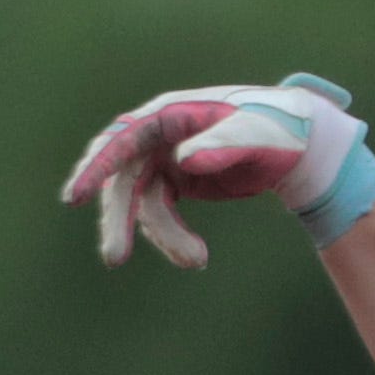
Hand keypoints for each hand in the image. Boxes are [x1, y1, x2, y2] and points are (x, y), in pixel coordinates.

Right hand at [61, 72, 366, 268]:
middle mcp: (159, 136)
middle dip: (119, 218)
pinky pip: (160, 214)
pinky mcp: (178, 182)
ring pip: (145, 204)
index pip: (122, 139)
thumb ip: (220, 145)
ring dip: (164, 237)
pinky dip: (173, 239)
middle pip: (124, 178)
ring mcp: (166, 159)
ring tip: (197, 260)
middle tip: (115, 258)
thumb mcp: (254, 135)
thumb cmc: (276, 129)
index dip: (98, 168)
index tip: (75, 197)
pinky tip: (196, 256)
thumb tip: (185, 161)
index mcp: (170, 114)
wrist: (298, 144)